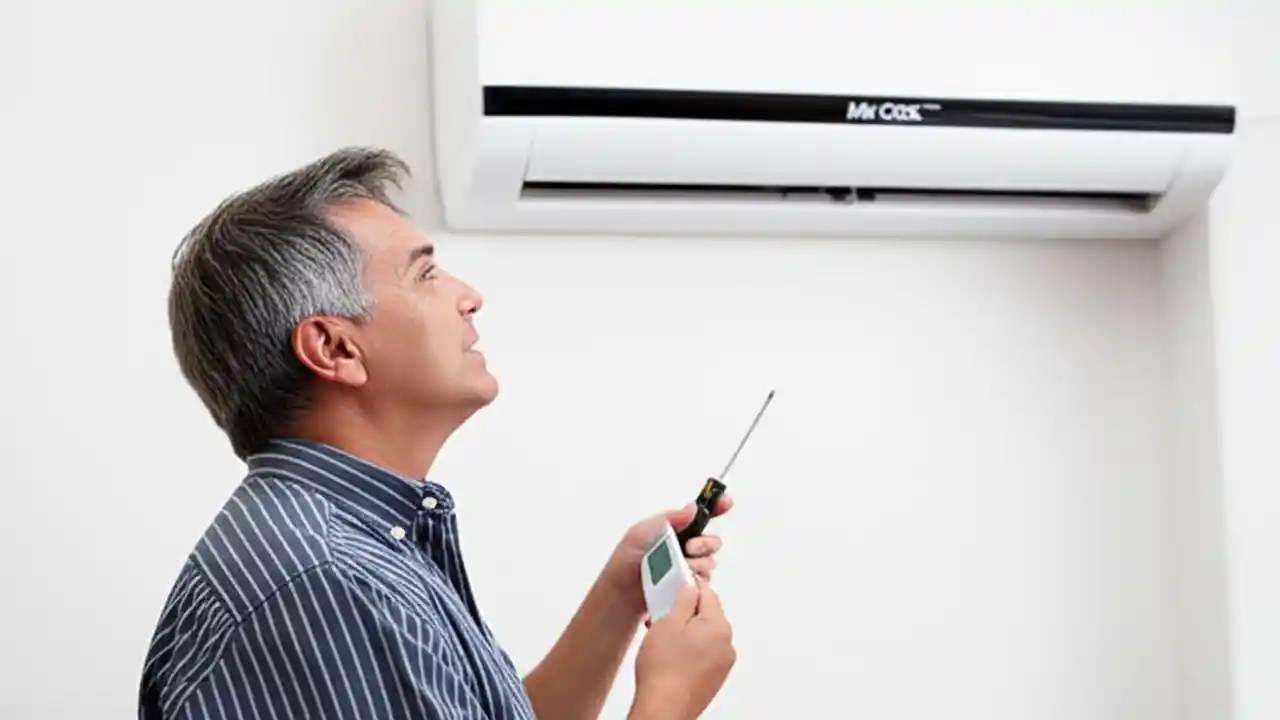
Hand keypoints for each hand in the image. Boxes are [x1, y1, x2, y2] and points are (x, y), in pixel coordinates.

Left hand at [604, 494, 732, 615]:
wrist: (620, 594)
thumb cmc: (625, 562)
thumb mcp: (641, 532)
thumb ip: (668, 519)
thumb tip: (692, 508)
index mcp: (673, 530)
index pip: (700, 516)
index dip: (715, 507)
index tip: (726, 502)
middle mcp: (684, 548)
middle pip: (711, 541)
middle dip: (706, 542)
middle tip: (691, 547)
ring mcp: (687, 568)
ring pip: (710, 562)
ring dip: (700, 562)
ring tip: (682, 567)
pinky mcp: (688, 588)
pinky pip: (705, 582)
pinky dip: (697, 580)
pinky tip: (684, 581)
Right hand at [628, 579, 735, 719]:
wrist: (663, 709)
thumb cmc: (663, 672)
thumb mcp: (668, 623)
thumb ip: (683, 599)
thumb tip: (691, 586)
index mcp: (719, 626)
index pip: (707, 592)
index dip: (688, 585)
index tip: (674, 584)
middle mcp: (726, 644)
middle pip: (707, 614)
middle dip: (685, 611)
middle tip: (662, 615)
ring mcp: (722, 663)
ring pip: (705, 634)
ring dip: (686, 631)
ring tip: (662, 639)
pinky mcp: (714, 677)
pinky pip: (704, 652)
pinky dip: (689, 648)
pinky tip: (670, 655)